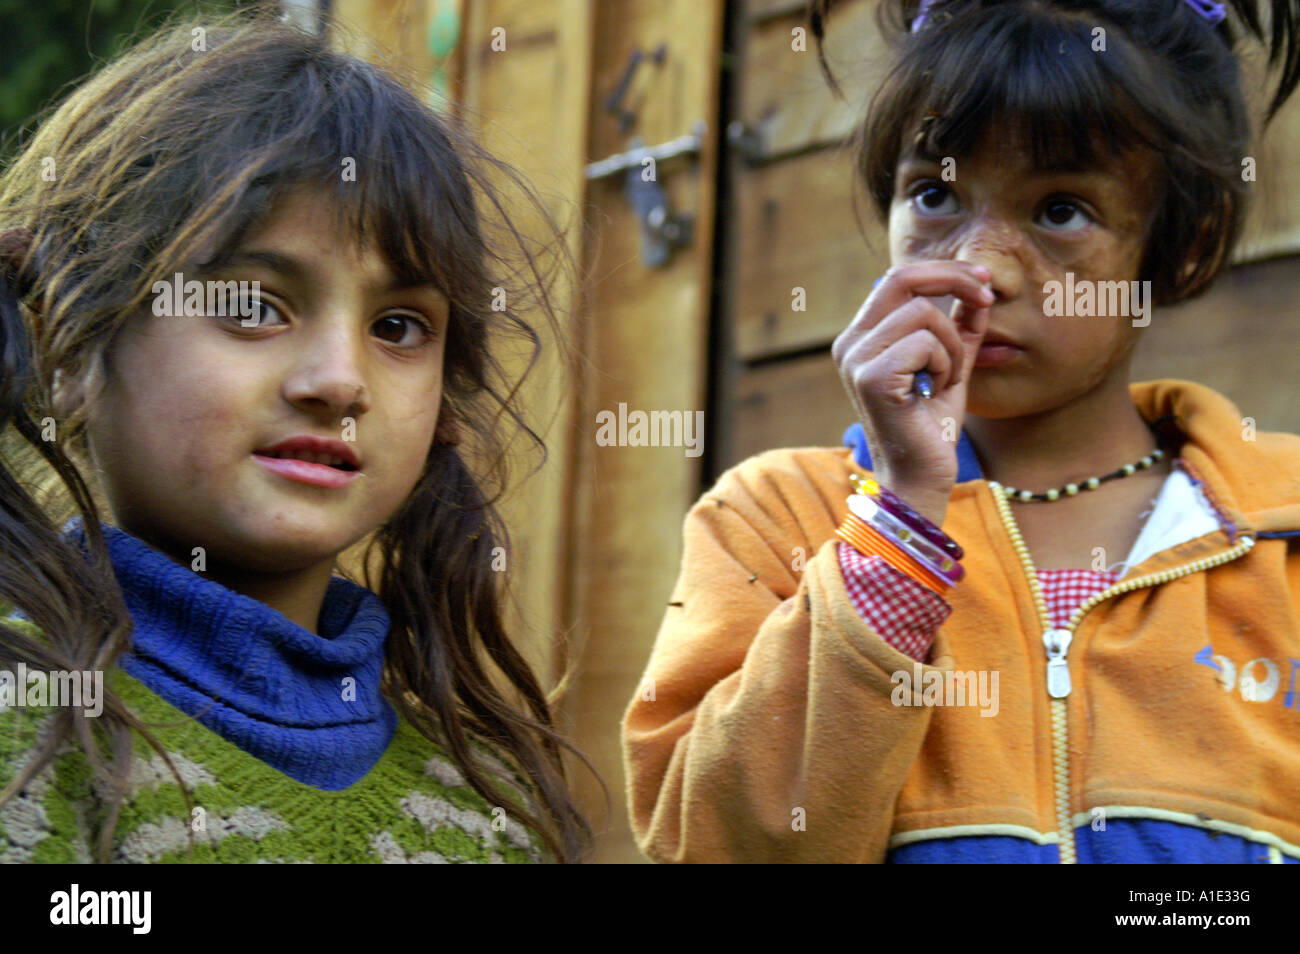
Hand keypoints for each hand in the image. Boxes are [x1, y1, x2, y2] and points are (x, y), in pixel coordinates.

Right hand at [832, 261, 992, 525]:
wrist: (921, 477)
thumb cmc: (932, 426)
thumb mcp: (952, 364)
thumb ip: (960, 327)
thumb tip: (980, 288)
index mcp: (862, 338)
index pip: (898, 279)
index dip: (945, 271)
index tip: (984, 280)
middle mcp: (850, 344)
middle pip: (903, 279)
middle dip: (953, 280)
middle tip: (987, 295)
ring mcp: (856, 360)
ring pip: (924, 314)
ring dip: (952, 345)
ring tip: (946, 380)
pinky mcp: (872, 378)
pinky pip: (927, 343)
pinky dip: (945, 366)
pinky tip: (936, 392)